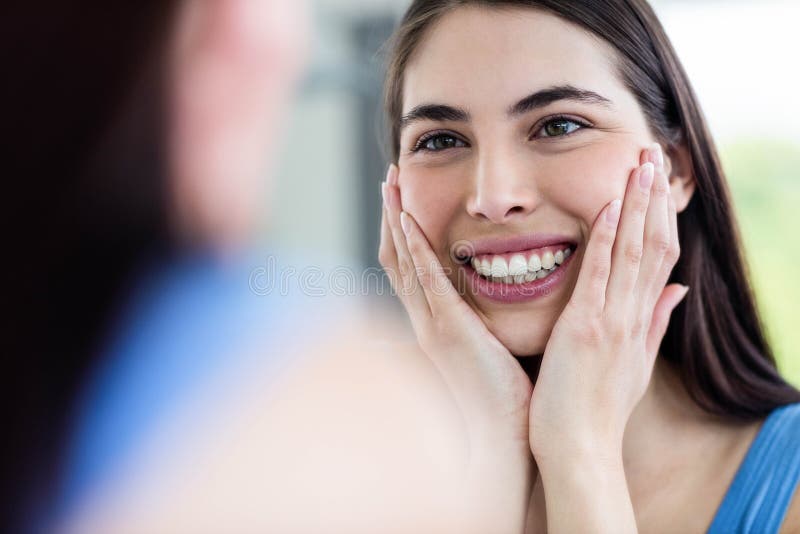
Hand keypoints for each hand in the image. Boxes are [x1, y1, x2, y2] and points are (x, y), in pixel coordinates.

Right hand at [379, 164, 534, 531]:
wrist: (503, 440)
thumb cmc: (504, 401)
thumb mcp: (487, 353)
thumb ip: (481, 325)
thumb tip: (488, 306)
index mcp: (436, 325)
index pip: (411, 269)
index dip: (403, 232)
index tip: (405, 198)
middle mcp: (424, 321)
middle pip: (397, 258)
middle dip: (391, 215)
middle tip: (391, 176)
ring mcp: (431, 324)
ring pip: (403, 261)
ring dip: (395, 219)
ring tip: (392, 181)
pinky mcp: (448, 329)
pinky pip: (426, 280)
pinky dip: (414, 247)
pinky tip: (409, 218)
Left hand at [529, 144, 686, 531]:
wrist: (580, 448)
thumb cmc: (598, 408)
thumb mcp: (635, 363)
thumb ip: (655, 322)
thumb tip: (677, 291)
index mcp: (640, 321)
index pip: (659, 257)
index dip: (661, 216)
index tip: (658, 180)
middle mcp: (632, 316)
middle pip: (652, 245)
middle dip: (653, 198)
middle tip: (651, 152)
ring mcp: (611, 321)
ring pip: (633, 253)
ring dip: (638, 205)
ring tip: (639, 162)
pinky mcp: (585, 330)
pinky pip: (601, 277)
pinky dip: (609, 240)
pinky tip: (612, 207)